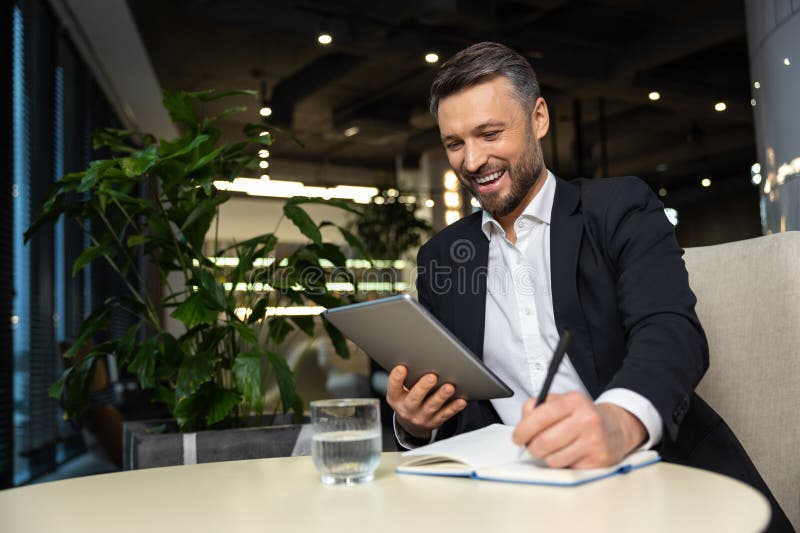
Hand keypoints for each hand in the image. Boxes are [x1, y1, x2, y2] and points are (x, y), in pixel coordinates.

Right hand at [386, 365, 466, 439]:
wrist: (410, 424)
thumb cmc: (407, 398)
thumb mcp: (399, 391)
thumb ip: (405, 379)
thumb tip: (418, 359)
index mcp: (395, 398)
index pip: (393, 388)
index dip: (396, 378)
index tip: (402, 367)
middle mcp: (407, 409)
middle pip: (414, 398)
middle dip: (423, 387)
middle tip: (432, 376)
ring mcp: (421, 417)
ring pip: (432, 406)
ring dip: (441, 396)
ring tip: (449, 387)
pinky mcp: (434, 422)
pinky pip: (445, 414)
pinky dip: (454, 408)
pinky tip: (461, 400)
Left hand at [511, 392, 646, 468]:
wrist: (616, 427)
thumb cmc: (581, 416)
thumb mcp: (561, 402)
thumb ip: (537, 408)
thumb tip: (521, 426)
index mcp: (574, 401)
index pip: (540, 416)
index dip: (523, 430)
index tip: (517, 437)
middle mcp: (586, 419)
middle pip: (544, 441)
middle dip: (532, 447)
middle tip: (532, 446)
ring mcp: (594, 441)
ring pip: (553, 458)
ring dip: (547, 457)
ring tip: (555, 448)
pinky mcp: (599, 459)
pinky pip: (566, 467)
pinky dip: (562, 463)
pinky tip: (570, 454)